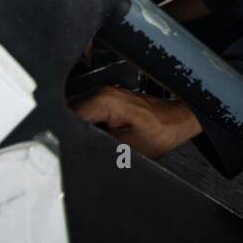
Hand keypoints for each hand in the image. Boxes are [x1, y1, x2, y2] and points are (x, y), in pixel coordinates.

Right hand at [73, 86, 201, 158]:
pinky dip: (87, 126)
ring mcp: (104, 95)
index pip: (67, 115)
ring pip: (75, 113)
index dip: (65, 134)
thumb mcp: (127, 148)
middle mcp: (101, 93)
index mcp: (104, 101)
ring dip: (78, 129)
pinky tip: (98, 136)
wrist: (177, 122)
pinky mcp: (107, 101)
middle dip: (70, 132)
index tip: (69, 147)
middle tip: (82, 147)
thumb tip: (77, 147)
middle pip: (68, 113)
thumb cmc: (161, 132)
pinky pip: (87, 114)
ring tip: (95, 141)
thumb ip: (97, 145)